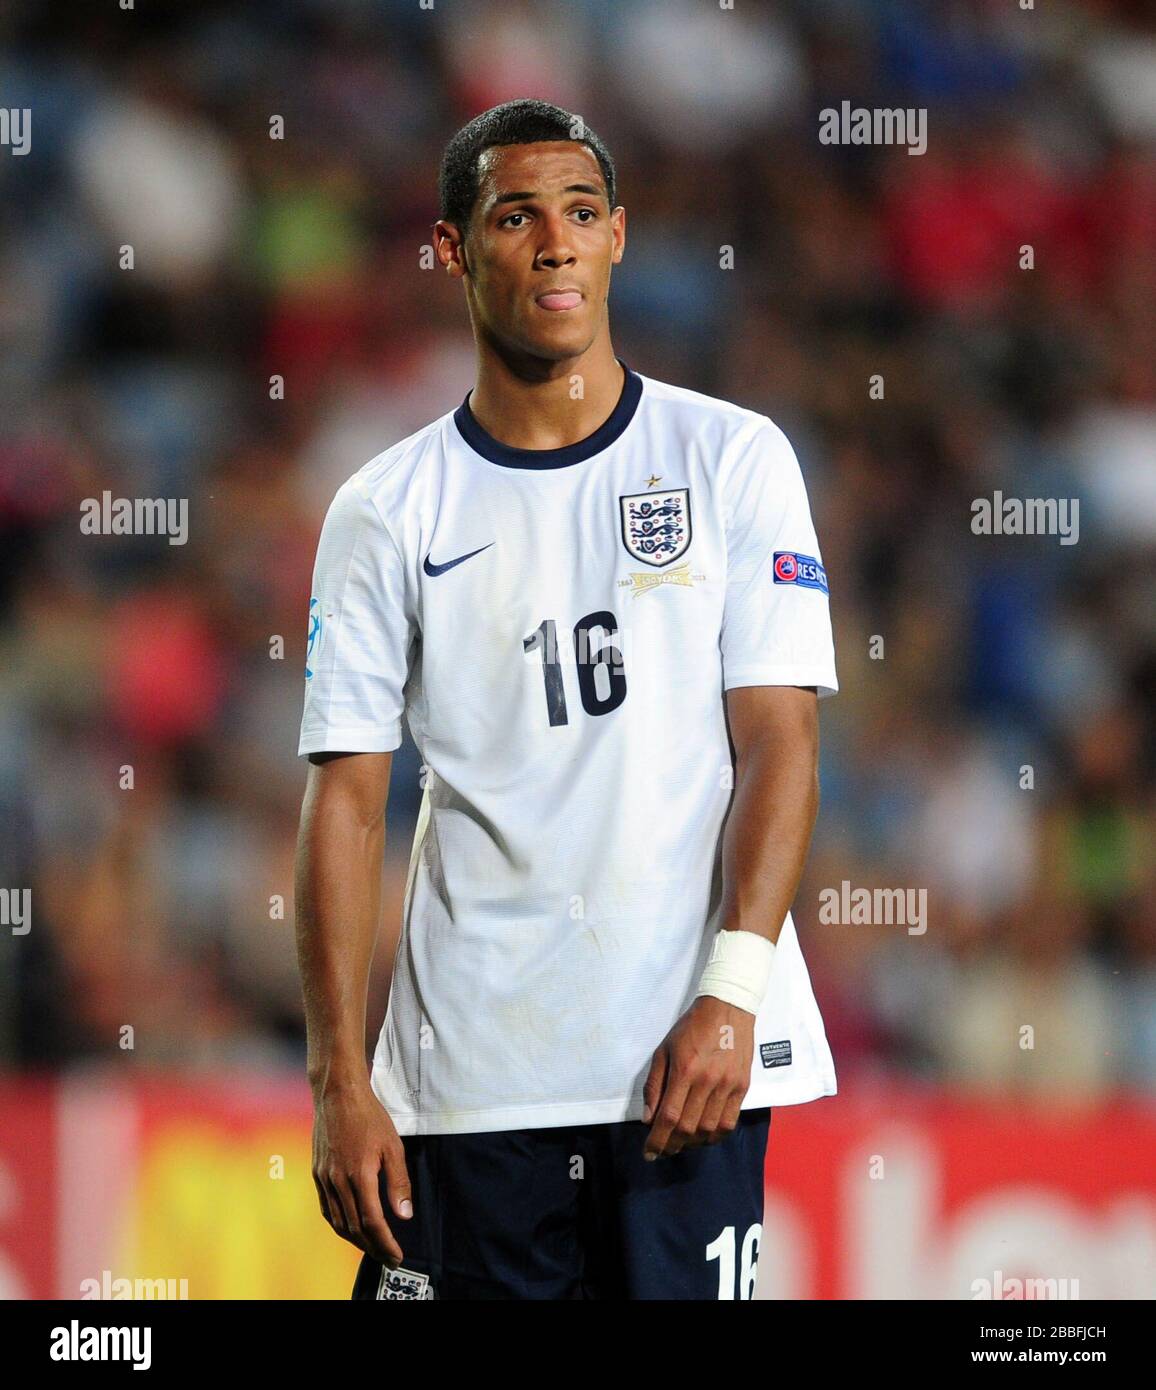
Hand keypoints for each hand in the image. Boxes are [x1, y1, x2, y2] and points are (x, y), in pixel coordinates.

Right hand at [311, 1079, 411, 1266]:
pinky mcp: (317, 1173)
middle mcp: (338, 1181)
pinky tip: (350, 1227)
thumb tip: (404, 1215)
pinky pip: (327, 1208)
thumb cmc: (369, 1116)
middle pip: (354, 1228)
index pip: (372, 1222)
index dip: (385, 1243)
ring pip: (338, 1222)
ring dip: (355, 1240)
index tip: (397, 1256)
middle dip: (373, 1247)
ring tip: (372, 1248)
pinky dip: (339, 1224)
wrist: (338, 1095)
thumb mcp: (393, 1146)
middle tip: (388, 1257)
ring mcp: (324, 1178)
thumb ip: (398, 1182)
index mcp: (359, 1175)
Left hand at [642, 996, 754, 1159]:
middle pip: (689, 1128)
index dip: (657, 1140)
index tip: (648, 1153)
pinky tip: (704, 1136)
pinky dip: (715, 1136)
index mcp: (684, 1069)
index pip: (669, 1117)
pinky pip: (730, 1122)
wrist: (728, 1008)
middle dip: (672, 1146)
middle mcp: (708, 1080)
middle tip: (662, 1150)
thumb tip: (649, 1118)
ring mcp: (728, 1085)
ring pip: (709, 1129)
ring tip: (681, 1144)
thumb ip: (655, 1084)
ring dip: (693, 1144)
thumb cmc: (691, 1027)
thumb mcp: (664, 1049)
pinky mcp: (743, 1086)